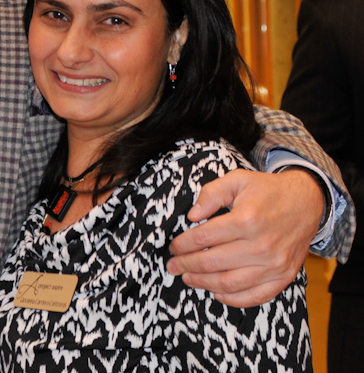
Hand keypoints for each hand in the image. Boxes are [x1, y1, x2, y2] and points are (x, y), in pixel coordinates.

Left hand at [167, 168, 322, 306]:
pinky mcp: (285, 276)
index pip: (204, 237)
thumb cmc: (267, 191)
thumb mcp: (237, 180)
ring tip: (188, 278)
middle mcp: (261, 245)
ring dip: (204, 283)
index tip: (173, 247)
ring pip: (230, 283)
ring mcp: (275, 264)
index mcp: (247, 220)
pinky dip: (233, 299)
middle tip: (173, 266)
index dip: (183, 244)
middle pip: (213, 262)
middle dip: (187, 265)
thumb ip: (211, 194)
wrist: (307, 202)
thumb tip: (192, 216)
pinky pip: (256, 296)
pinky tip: (217, 292)